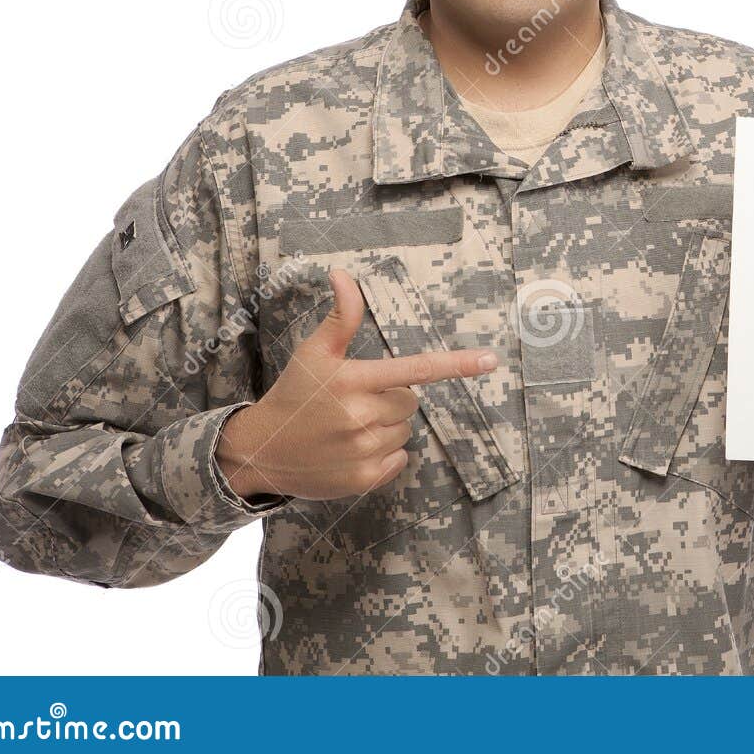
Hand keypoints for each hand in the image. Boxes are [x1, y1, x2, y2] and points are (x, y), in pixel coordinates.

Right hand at [216, 268, 496, 500]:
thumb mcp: (313, 352)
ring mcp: (364, 450)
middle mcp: (361, 415)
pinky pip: (399, 457)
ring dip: (386, 425)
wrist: (262, 449)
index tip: (491, 360)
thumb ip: (340, 317)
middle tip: (355, 400)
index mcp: (353, 380)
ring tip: (348, 426)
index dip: (457, 365)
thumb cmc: (294, 394)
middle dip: (391, 397)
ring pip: (405, 429)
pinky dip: (383, 452)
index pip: (416, 370)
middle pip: (411, 400)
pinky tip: (351, 448)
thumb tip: (343, 274)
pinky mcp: (364, 479)